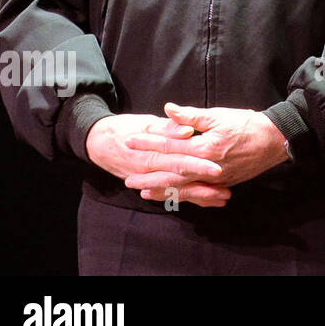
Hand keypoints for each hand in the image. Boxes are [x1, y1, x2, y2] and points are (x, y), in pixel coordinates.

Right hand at [85, 113, 230, 207]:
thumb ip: (168, 127)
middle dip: (203, 187)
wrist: (99, 142)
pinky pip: (171, 195)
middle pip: (180, 181)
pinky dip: (189, 198)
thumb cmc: (125, 128)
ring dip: (199, 197)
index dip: (198, 166)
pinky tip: (208, 202)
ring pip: (177, 192)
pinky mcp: (150, 184)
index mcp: (151, 154)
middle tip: (225, 191)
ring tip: (222, 199)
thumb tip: (187, 131)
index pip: (179, 161)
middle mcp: (150, 172)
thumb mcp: (145, 123)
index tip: (217, 169)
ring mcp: (149, 181)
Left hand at [123, 103, 289, 198]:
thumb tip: (168, 109)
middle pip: (171, 173)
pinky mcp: (222, 184)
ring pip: (183, 187)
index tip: (131, 141)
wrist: (275, 140)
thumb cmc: (247, 124)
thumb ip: (191, 116)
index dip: (149, 143)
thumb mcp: (219, 115)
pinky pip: (198, 193)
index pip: (170, 146)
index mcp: (204, 148)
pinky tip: (173, 196)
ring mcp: (215, 179)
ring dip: (162, 189)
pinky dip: (183, 195)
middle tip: (128, 178)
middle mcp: (206, 167)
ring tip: (144, 192)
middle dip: (149, 175)